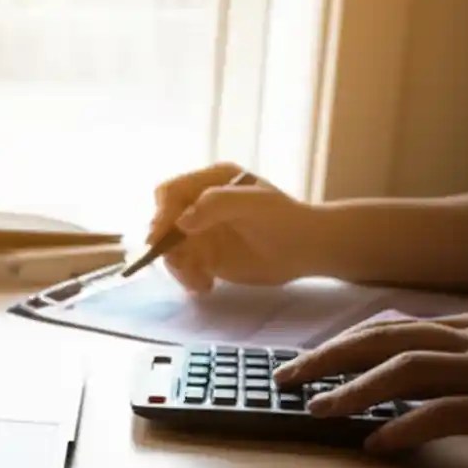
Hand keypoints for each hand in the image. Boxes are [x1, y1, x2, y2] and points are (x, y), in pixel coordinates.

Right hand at [150, 162, 317, 292]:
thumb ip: (216, 204)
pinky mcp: (205, 256)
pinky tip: (207, 286)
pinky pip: (184, 267)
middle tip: (179, 263)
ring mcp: (201, 232)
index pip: (171, 192)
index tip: (161, 236)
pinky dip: (188, 278)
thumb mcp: (253, 203)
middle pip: (164, 221)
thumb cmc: (284, 219)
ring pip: (171, 248)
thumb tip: (180, 221)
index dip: (162, 213)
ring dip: (179, 267)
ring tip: (200, 281)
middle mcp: (199, 205)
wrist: (307, 249)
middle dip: (166, 244)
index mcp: (210, 181)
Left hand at [274, 311, 467, 467]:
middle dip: (329, 359)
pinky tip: (377, 443)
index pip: (389, 328)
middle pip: (387, 341)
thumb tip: (379, 376)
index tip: (302, 364)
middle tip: (288, 379)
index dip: (340, 345)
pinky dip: (404, 427)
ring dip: (355, 392)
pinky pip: (445, 414)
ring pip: (408, 371)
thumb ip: (442, 364)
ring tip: (320, 411)